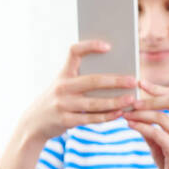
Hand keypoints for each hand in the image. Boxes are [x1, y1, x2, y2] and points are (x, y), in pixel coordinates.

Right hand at [14, 40, 136, 143]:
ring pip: (94, 103)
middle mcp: (62, 87)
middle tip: (133, 80)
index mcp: (63, 73)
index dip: (90, 46)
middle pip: (93, 81)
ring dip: (115, 101)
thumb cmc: (58, 99)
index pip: (74, 52)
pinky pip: (90, 119)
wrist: (35, 122)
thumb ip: (81, 79)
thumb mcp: (63, 84)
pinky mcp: (66, 121)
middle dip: (115, 81)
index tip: (108, 46)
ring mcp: (63, 105)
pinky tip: (119, 113)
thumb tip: (115, 75)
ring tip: (131, 99)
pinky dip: (107, 117)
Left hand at [121, 79, 168, 168]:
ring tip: (125, 114)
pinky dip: (140, 127)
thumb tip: (131, 113)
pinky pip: (156, 133)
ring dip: (140, 114)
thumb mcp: (161, 142)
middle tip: (131, 99)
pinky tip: (129, 125)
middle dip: (149, 97)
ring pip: (161, 117)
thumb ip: (151, 127)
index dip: (156, 88)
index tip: (140, 82)